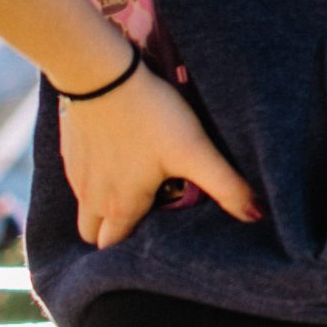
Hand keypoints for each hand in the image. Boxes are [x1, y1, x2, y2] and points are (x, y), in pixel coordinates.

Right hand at [57, 64, 261, 248]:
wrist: (102, 74)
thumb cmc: (150, 115)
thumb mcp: (193, 150)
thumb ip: (225, 185)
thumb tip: (257, 216)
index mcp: (120, 207)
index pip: (116, 250)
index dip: (133, 252)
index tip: (157, 241)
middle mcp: (91, 199)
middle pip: (96, 235)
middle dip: (114, 235)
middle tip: (146, 218)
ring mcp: (76, 175)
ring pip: (85, 207)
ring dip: (104, 207)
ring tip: (136, 190)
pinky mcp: (69, 151)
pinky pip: (78, 179)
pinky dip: (95, 179)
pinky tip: (119, 158)